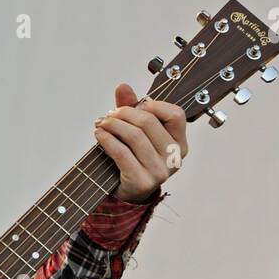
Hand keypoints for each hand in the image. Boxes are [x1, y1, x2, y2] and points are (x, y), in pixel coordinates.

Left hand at [93, 83, 187, 203]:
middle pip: (148, 122)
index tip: (136, 105)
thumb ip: (132, 108)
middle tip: (109, 115)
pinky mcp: (142, 181)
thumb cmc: (134, 158)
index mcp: (179, 143)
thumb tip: (122, 87)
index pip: (176, 114)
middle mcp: (174, 157)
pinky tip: (98, 134)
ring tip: (101, 123)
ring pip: (134, 136)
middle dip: (124, 113)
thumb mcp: (136, 131)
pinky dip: (107, 140)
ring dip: (112, 125)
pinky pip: (122, 153)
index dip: (154, 105)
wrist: (127, 192)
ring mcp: (160, 171)